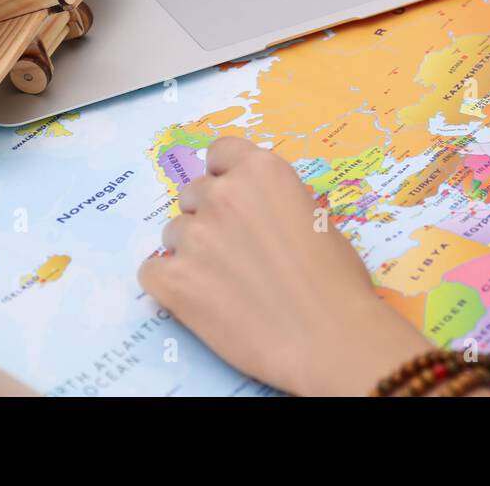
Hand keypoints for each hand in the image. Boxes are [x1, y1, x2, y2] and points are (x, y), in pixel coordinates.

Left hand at [137, 136, 432, 395]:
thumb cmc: (337, 281)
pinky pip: (152, 270)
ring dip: (192, 250)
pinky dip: (169, 283)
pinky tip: (197, 299)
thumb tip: (257, 211)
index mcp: (261, 171)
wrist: (330, 337)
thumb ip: (275, 202)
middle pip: (194, 193)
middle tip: (235, 251)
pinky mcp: (173, 279)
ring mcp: (194, 236)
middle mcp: (222, 194)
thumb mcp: (315, 217)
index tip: (234, 199)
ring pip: (174, 232)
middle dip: (209, 217)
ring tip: (224, 283)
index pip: (220, 152)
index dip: (225, 176)